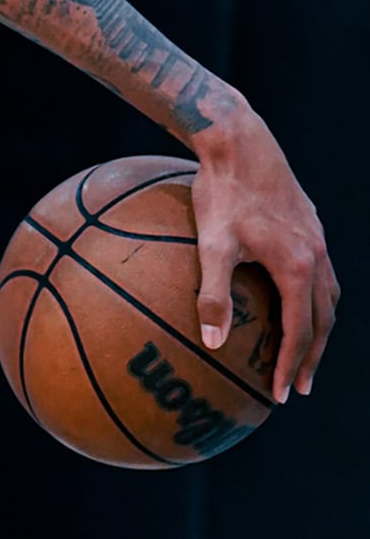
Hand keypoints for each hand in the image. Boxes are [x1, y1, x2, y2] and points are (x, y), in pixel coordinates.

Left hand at [192, 104, 337, 402]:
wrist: (240, 142)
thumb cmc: (221, 193)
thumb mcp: (211, 246)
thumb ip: (212, 296)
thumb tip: (213, 343)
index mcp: (298, 266)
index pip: (301, 330)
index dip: (289, 366)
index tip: (278, 396)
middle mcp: (316, 255)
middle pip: (323, 320)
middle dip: (310, 357)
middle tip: (296, 388)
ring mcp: (317, 240)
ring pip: (328, 297)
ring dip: (318, 330)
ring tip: (302, 353)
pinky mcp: (310, 227)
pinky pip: (321, 276)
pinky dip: (314, 301)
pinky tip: (294, 304)